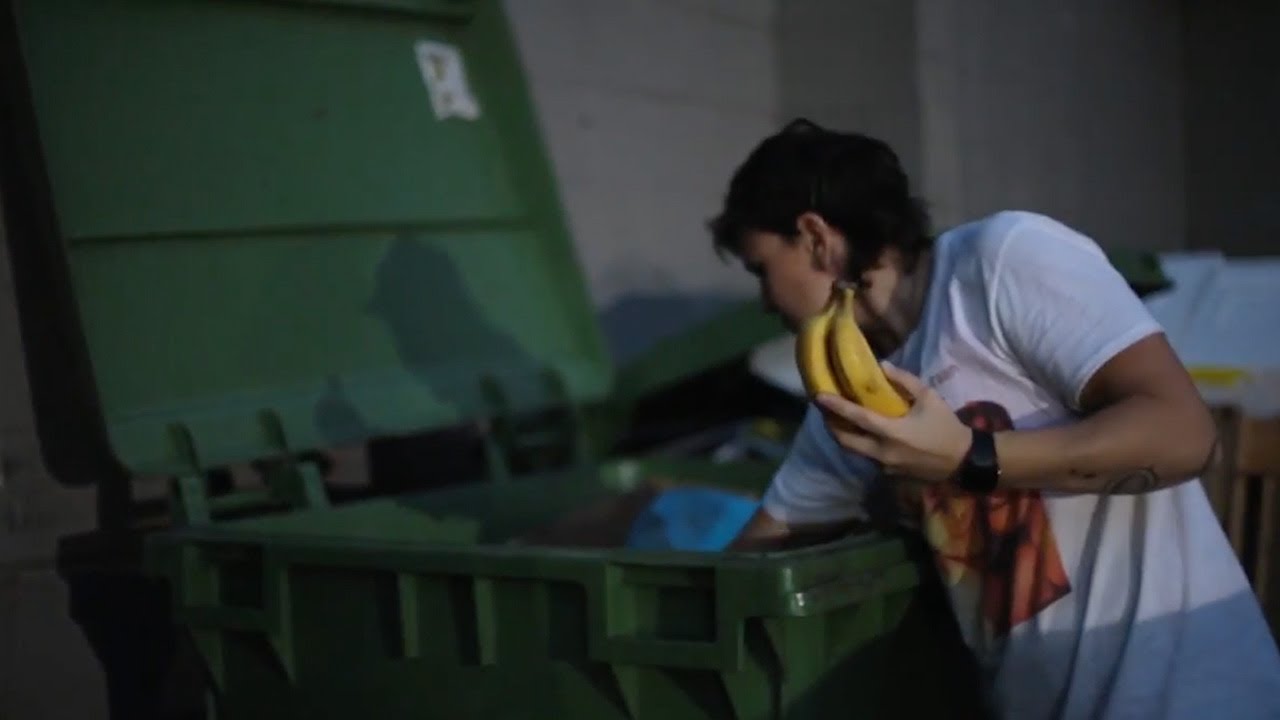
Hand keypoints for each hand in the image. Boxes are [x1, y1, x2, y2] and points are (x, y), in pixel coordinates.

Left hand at [815, 362, 971, 483]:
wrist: (962, 460)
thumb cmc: (946, 426)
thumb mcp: (929, 397)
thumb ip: (904, 380)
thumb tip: (882, 366)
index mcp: (892, 433)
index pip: (856, 418)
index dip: (836, 407)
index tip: (818, 396)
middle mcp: (883, 452)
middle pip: (845, 441)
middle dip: (830, 425)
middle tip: (824, 410)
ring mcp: (884, 466)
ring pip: (854, 451)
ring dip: (843, 436)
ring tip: (837, 419)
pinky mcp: (889, 474)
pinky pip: (867, 458)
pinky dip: (859, 444)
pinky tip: (860, 432)